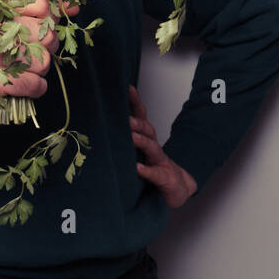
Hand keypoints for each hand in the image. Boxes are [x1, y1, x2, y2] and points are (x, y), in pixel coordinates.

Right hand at [0, 0, 79, 118]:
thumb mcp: (6, 19)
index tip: (40, 26)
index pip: (40, 2)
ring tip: (20, 67)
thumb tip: (74, 5)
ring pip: (43, 61)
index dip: (49, 18)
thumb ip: (40, 10)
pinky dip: (36, 87)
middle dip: (46, 46)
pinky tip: (23, 83)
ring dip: (39, 69)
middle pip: (46, 34)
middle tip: (29, 51)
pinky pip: (36, 84)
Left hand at [129, 85, 197, 207]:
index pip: (141, 118)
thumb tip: (99, 130)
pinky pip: (156, 174)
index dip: (135, 103)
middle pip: (148, 130)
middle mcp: (153, 148)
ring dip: (142, 141)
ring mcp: (161, 162)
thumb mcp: (138, 155)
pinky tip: (138, 169)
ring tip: (131, 138)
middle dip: (137, 122)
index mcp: (147, 140)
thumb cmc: (154, 170)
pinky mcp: (165, 179)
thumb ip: (123, 144)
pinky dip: (147, 171)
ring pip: (153, 148)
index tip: (128, 88)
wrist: (178, 189)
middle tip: (125, 118)